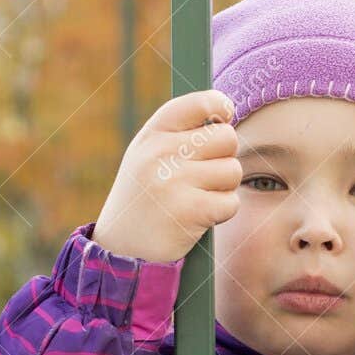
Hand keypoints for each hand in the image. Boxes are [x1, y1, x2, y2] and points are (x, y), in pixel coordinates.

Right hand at [90, 90, 241, 263]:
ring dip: (223, 188)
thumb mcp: (148, 157)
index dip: (219, 107)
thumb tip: (225, 113)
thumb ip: (180, 134)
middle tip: (205, 176)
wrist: (122, 250)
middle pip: (227, 138)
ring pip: (233, 171)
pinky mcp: (190, 211)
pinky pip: (231, 202)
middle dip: (224, 158)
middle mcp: (161, 153)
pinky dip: (221, 212)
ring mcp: (174, 182)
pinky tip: (198, 217)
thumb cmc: (145, 199)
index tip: (222, 118)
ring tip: (197, 198)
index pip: (199, 103)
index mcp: (151, 135)